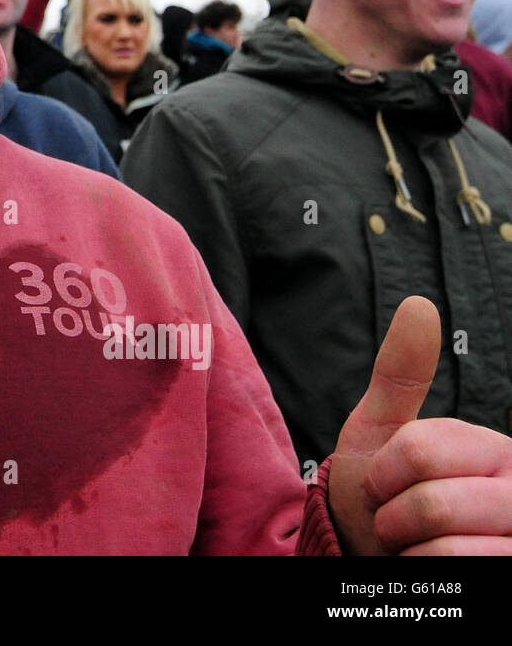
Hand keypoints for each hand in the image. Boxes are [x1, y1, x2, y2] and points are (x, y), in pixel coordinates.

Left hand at [328, 295, 511, 554]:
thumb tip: (419, 304)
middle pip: (432, 501)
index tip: (383, 482)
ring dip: (406, 547)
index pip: (420, 451)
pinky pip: (456, 569)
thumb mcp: (382, 429)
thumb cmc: (382, 493)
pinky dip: (422, 571)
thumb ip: (401, 373)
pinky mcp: (511, 569)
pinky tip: (431, 567)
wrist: (376, 560)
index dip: (382, 472)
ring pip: (443, 541)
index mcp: (496, 450)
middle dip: (392, 514)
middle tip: (397, 519)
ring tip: (415, 544)